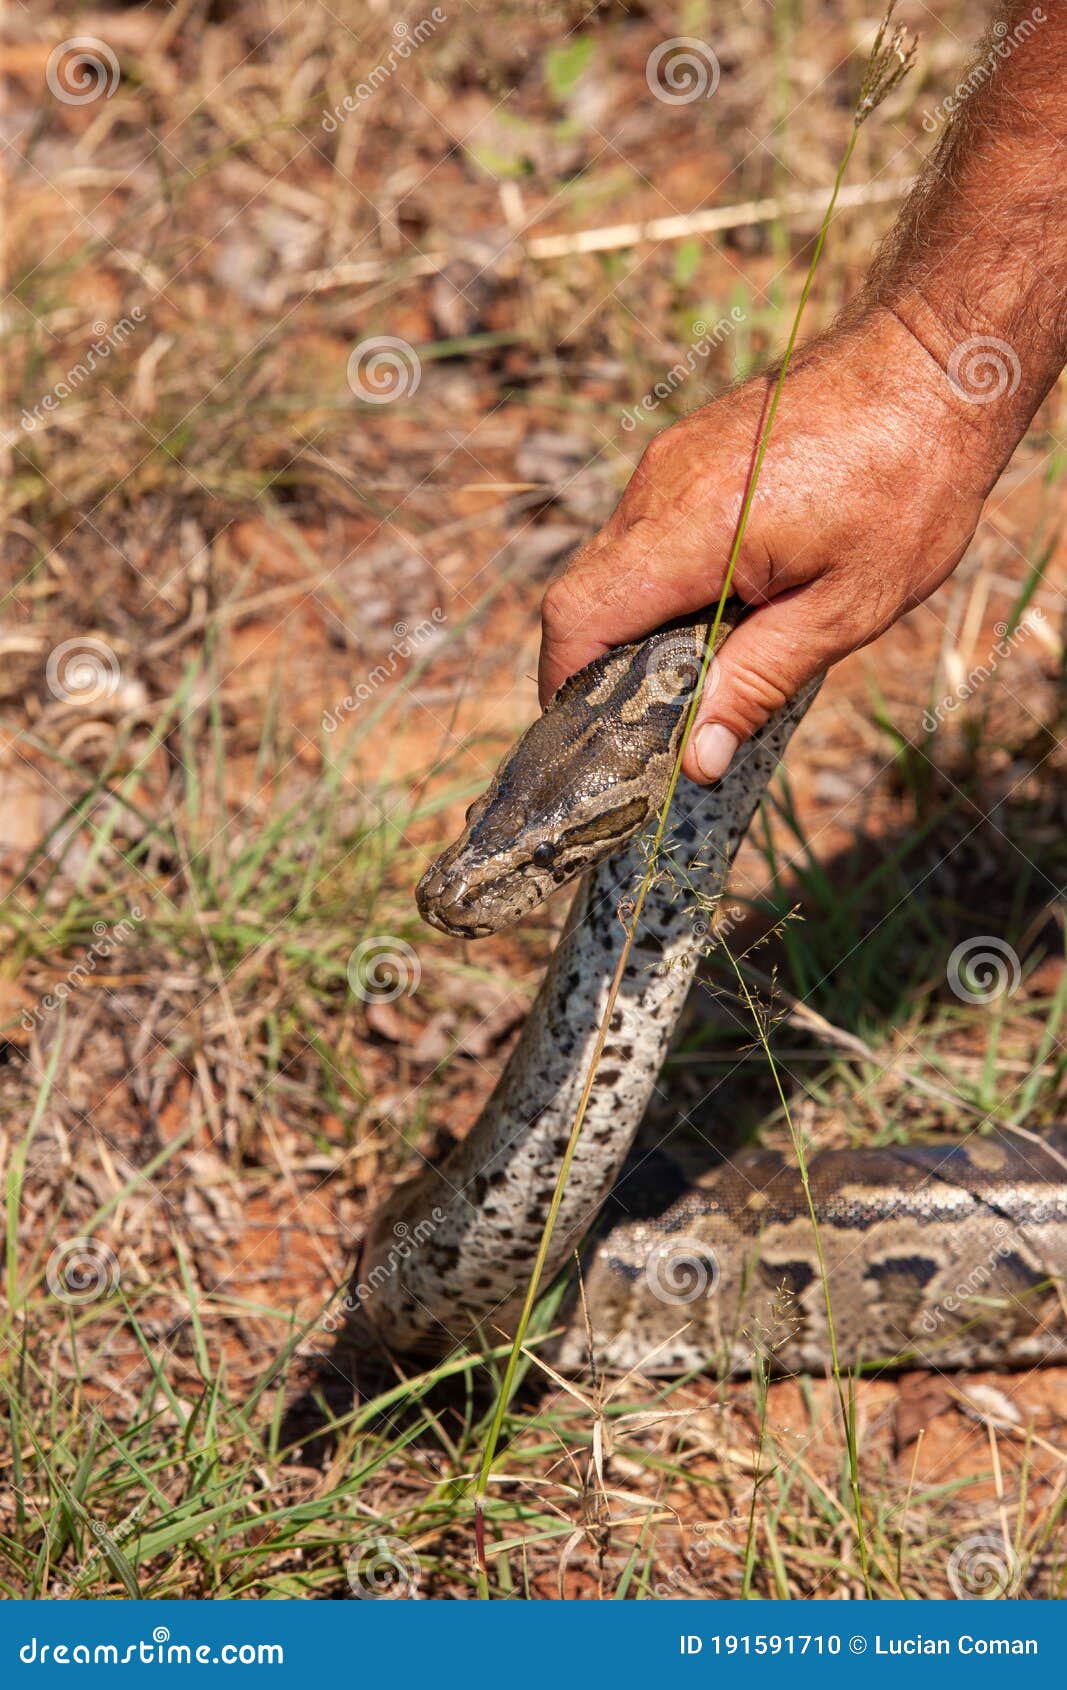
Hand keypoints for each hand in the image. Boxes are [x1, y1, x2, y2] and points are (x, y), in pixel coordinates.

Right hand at [538, 307, 1005, 783]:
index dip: (565, 683)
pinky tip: (719, 605)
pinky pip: (643, 530)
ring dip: (634, 622)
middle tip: (645, 721)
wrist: (936, 363)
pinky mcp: (686, 450)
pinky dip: (659, 581)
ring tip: (693, 666)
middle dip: (597, 665)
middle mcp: (661, 487)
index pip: (579, 616)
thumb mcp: (846, 607)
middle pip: (583, 594)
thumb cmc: (908, 483)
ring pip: (612, 563)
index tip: (588, 735)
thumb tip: (696, 760)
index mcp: (692, 528)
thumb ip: (759, 682)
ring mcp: (668, 461)